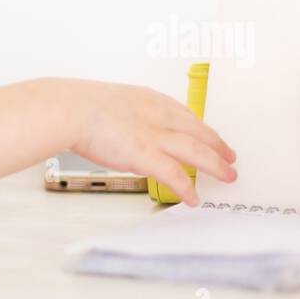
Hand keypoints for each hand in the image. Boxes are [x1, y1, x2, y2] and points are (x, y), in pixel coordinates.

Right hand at [63, 79, 236, 205]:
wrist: (70, 109)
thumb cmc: (76, 106)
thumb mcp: (106, 102)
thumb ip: (119, 116)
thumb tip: (114, 128)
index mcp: (149, 100)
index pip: (185, 114)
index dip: (200, 128)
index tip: (208, 135)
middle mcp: (158, 116)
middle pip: (199, 132)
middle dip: (217, 145)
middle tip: (230, 156)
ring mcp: (154, 136)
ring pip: (197, 152)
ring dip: (216, 165)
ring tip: (228, 175)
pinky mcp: (145, 155)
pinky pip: (174, 175)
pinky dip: (187, 188)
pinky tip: (194, 198)